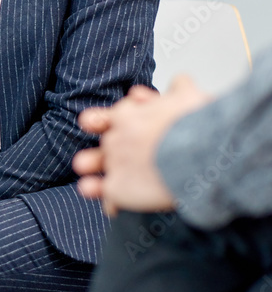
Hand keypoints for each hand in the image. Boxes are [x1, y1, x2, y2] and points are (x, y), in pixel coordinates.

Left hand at [73, 75, 211, 215]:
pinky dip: (112, 204)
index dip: (98, 123)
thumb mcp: (189, 96)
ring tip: (88, 187)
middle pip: (102, 146)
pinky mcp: (119, 189)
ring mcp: (115, 164)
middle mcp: (115, 138)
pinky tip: (115, 210)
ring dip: (92, 178)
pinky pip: (110, 200)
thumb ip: (178, 88)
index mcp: (126, 116)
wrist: (203, 152)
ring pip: (92, 170)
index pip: (99, 118)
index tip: (93, 126)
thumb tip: (179, 82)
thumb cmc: (199, 124)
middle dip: (99, 154)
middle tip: (88, 162)